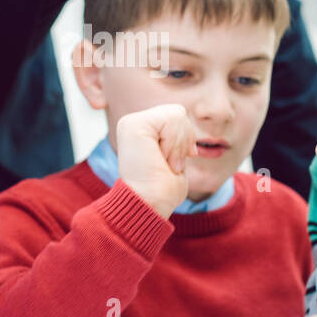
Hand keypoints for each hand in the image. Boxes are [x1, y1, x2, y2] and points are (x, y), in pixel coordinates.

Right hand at [116, 104, 196, 218]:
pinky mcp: (133, 124)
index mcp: (142, 130)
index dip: (185, 139)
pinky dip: (174, 143)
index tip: (175, 162)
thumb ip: (176, 134)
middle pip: (178, 112)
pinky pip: (172, 118)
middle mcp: (133, 123)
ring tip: (163, 163)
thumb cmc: (163, 189)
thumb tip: (182, 118)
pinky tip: (160, 158)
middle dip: (183, 141)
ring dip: (178, 145)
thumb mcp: (175, 155)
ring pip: (177, 114)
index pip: (176, 116)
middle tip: (168, 164)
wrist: (150, 204)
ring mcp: (131, 122)